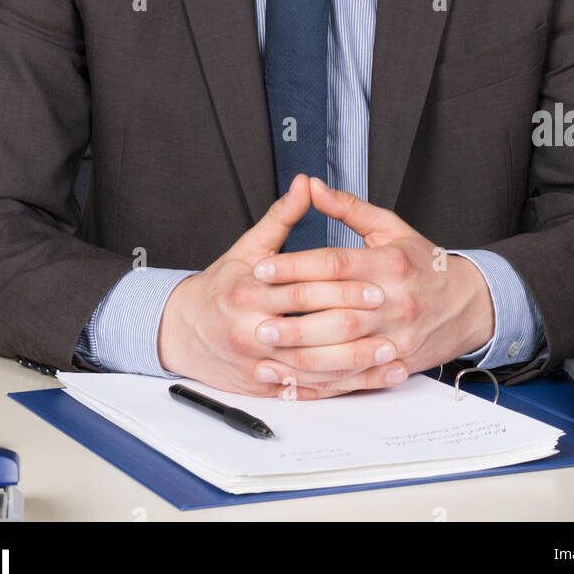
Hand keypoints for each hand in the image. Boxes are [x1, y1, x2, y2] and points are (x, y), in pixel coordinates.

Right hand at [156, 175, 400, 398]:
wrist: (183, 331)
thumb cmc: (221, 286)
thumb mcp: (247, 248)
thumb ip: (280, 217)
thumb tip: (305, 183)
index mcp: (247, 293)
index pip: (302, 290)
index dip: (341, 289)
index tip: (375, 285)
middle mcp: (249, 330)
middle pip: (310, 330)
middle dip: (353, 325)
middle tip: (391, 318)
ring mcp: (256, 363)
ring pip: (313, 366)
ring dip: (354, 362)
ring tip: (390, 351)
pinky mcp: (263, 386)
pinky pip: (308, 390)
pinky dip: (340, 386)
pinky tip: (369, 378)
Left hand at [248, 177, 495, 396]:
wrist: (469, 302)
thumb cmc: (424, 262)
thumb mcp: (390, 228)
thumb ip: (348, 208)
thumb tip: (311, 185)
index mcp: (390, 265)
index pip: (335, 265)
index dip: (296, 266)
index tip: (263, 269)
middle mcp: (395, 303)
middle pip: (337, 311)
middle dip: (293, 316)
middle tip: (255, 318)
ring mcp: (398, 338)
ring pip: (344, 351)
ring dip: (302, 353)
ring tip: (267, 350)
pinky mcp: (398, 364)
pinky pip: (356, 378)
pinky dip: (323, 382)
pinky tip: (295, 380)